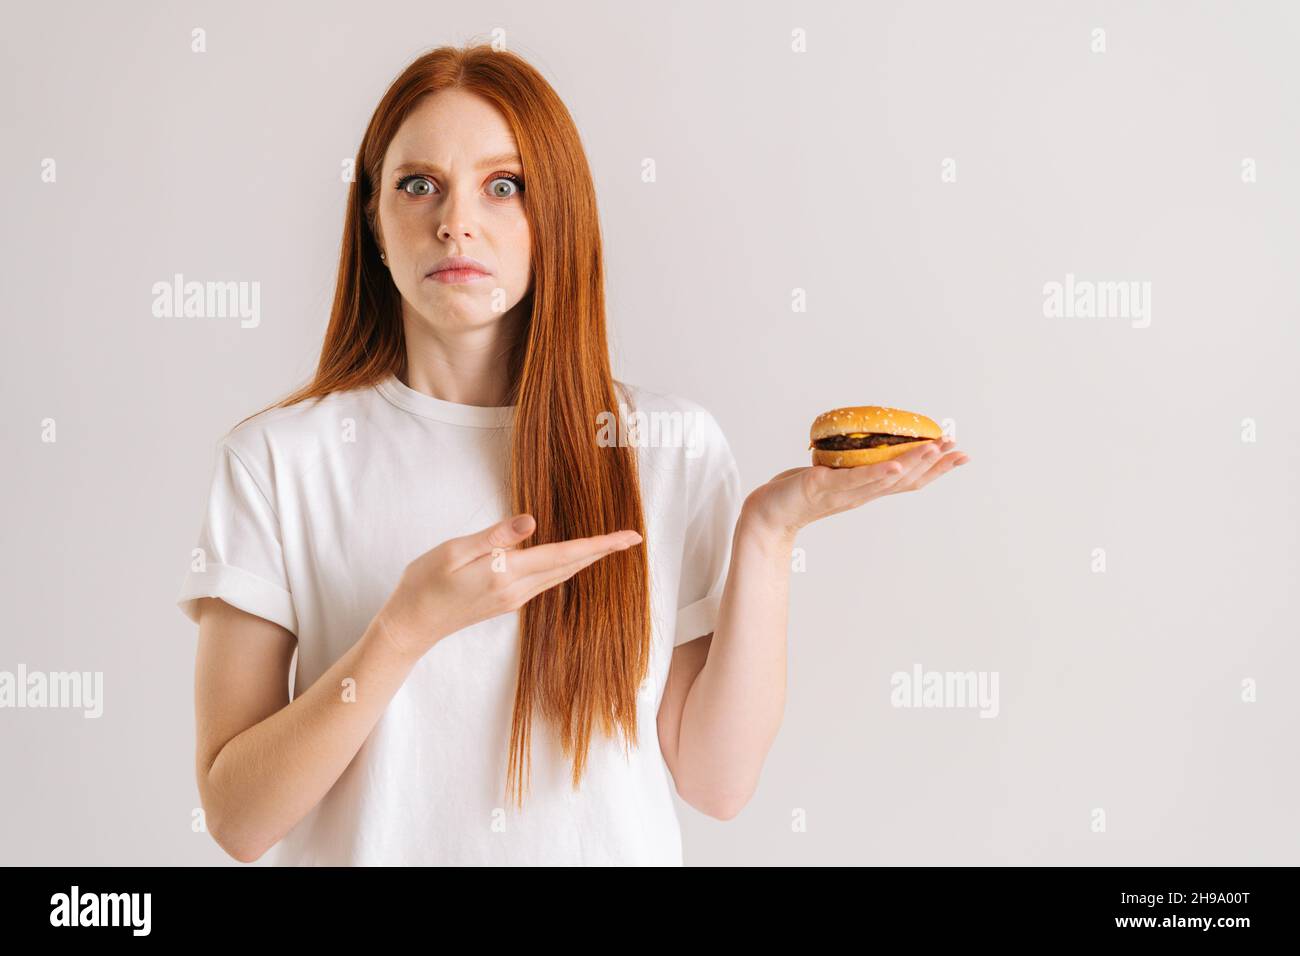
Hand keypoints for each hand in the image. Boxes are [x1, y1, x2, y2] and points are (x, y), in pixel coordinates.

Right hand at [374, 515, 641, 658]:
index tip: (629, 537)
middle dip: (602, 552)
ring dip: (585, 560)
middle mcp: (517, 591)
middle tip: (631, 538)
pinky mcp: (505, 602)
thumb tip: (530, 521)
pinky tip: (568, 559)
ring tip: (607, 545)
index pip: (565, 554)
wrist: (411, 626)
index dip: (600, 545)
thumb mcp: (454, 551)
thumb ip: (494, 537)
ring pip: (560, 576)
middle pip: (570, 567)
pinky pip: (546, 581)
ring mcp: (513, 600)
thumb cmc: (425, 583)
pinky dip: (564, 567)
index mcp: (507, 574)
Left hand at [742, 438, 970, 539]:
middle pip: (905, 480)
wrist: (767, 513)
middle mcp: (860, 494)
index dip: (935, 469)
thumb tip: (871, 446)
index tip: (960, 455)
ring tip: (934, 448)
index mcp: (865, 490)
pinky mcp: (822, 487)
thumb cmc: (797, 492)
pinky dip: (877, 474)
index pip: (908, 479)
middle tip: (958, 449)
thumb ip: (854, 465)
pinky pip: (854, 481)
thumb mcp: (832, 475)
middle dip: (934, 464)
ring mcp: (843, 493)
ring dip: (912, 463)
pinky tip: (894, 465)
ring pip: (885, 479)